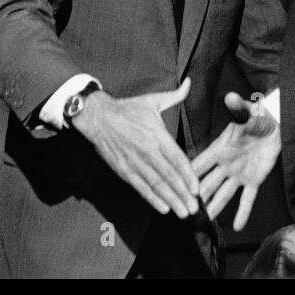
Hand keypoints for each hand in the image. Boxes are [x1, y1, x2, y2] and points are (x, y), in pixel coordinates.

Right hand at [71, 78, 199, 217]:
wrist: (98, 116)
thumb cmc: (128, 108)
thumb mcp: (152, 100)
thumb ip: (175, 95)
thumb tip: (190, 82)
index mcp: (157, 134)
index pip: (176, 158)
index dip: (187, 175)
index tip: (196, 188)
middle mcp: (147, 150)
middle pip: (168, 176)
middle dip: (182, 194)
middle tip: (194, 209)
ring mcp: (135, 162)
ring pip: (156, 184)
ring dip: (170, 199)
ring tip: (182, 213)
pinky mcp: (124, 169)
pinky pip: (140, 186)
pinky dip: (151, 198)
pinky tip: (163, 208)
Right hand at [190, 92, 279, 229]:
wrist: (277, 123)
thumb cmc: (260, 115)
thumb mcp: (249, 112)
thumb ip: (239, 108)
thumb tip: (231, 96)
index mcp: (221, 148)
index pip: (201, 163)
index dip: (189, 175)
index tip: (175, 186)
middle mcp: (226, 164)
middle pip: (208, 183)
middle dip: (197, 197)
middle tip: (185, 211)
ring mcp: (239, 174)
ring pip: (224, 194)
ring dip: (215, 208)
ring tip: (204, 223)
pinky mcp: (254, 180)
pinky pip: (248, 199)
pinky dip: (244, 212)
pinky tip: (238, 226)